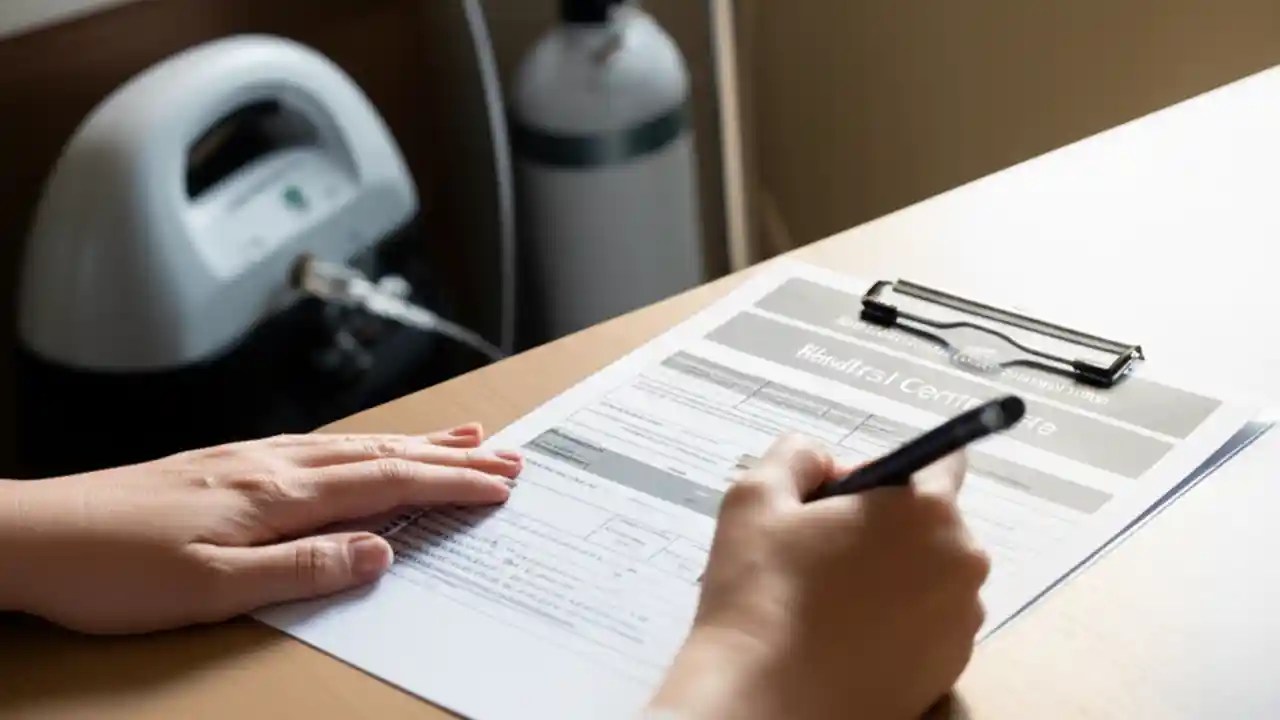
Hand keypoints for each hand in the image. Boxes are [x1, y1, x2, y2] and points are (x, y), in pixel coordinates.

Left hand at [0, 423, 521, 634]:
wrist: (32, 535)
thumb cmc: (114, 569)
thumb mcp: (214, 587)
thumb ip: (304, 567)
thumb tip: (380, 552)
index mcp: (278, 493)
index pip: (386, 483)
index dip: (449, 483)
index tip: (499, 484)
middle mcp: (272, 464)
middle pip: (382, 454)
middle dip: (450, 455)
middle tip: (506, 453)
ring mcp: (249, 458)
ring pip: (354, 444)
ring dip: (415, 442)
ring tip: (460, 435)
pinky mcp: (227, 463)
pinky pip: (320, 447)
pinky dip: (364, 444)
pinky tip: (367, 447)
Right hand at [648, 434, 988, 719]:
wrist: (766, 703)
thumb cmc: (760, 594)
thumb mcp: (756, 496)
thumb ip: (797, 455)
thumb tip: (822, 461)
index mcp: (928, 513)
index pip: (941, 461)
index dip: (888, 471)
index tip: (845, 495)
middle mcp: (963, 566)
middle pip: (931, 522)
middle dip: (882, 525)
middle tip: (819, 549)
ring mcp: (961, 625)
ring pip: (929, 575)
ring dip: (890, 575)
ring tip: (826, 598)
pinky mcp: (949, 672)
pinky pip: (927, 626)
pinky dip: (894, 622)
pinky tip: (842, 634)